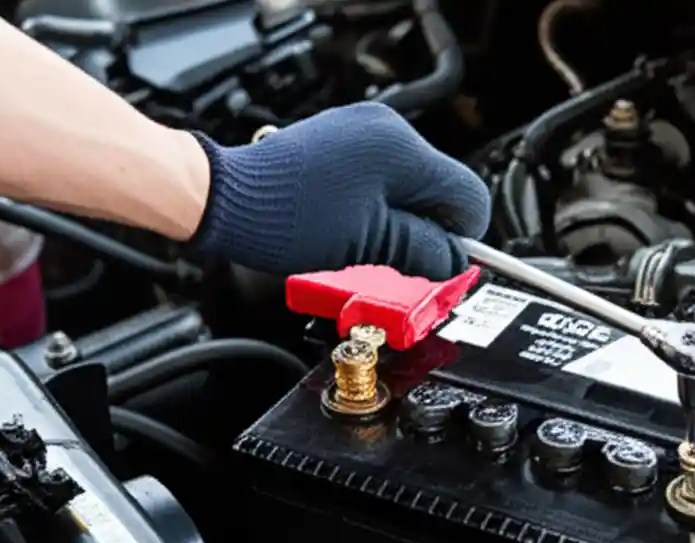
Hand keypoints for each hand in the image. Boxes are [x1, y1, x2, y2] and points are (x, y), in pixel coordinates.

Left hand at [189, 102, 490, 278]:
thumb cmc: (286, 219)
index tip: (440, 261)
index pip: (467, 195)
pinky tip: (348, 223)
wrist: (226, 199)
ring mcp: (361, 129)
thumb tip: (452, 259)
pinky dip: (375, 203)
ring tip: (363, 239)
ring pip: (410, 183)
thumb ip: (424, 252)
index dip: (461, 236)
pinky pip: (379, 175)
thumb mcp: (370, 245)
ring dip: (399, 216)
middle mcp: (386, 129)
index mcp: (402, 150)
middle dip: (426, 226)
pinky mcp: (339, 139)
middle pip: (439, 188)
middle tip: (396, 258)